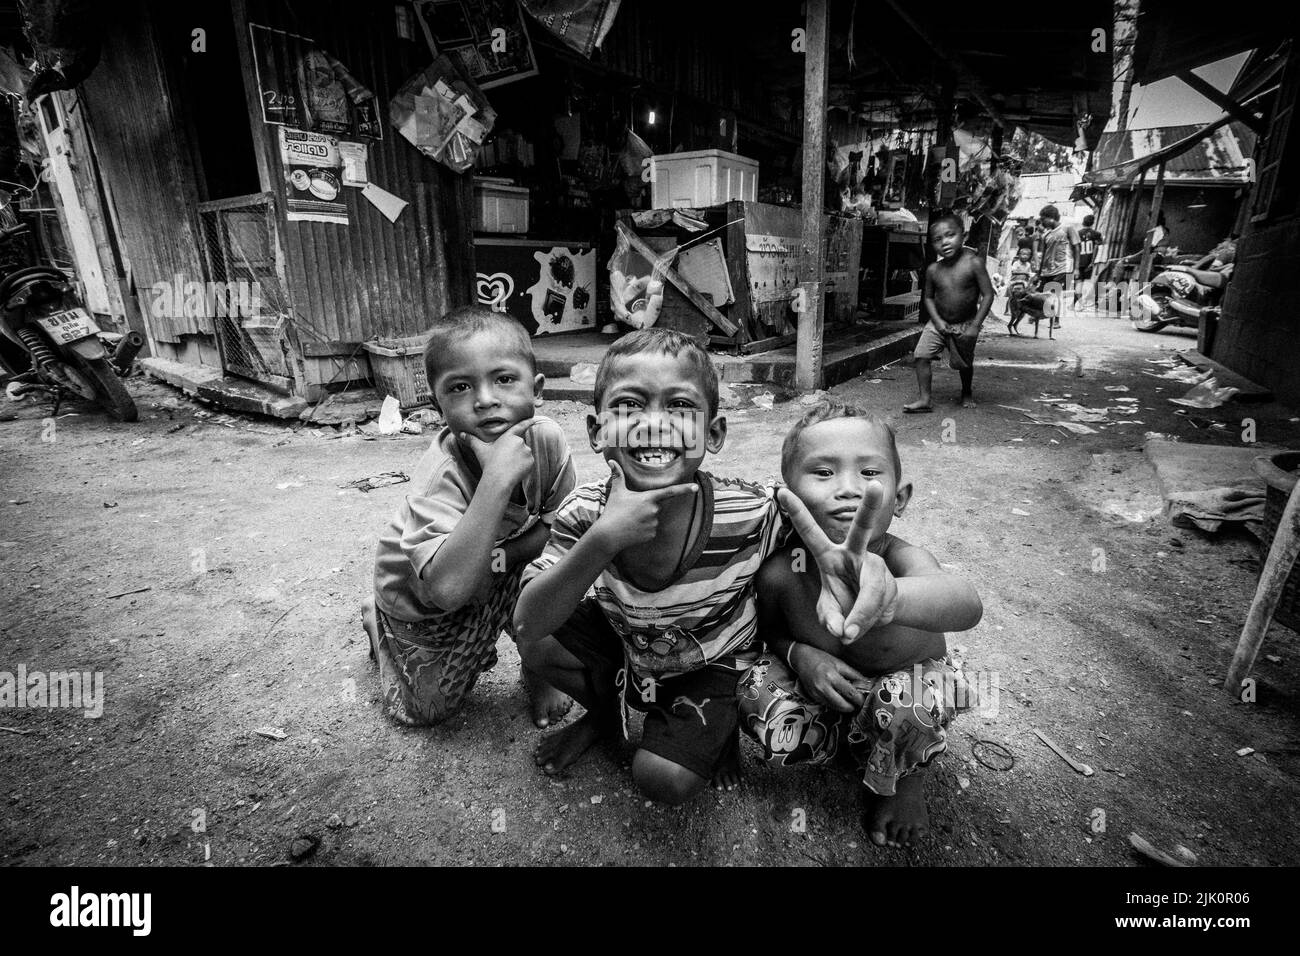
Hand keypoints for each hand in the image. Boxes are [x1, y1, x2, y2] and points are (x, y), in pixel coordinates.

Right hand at [461, 420, 533, 489]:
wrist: (499, 478)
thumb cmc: (489, 463)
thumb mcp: (480, 450)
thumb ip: (472, 440)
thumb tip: (461, 434)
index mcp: (508, 436)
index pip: (520, 427)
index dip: (527, 422)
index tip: (534, 419)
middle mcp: (519, 441)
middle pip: (519, 445)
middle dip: (514, 452)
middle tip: (505, 461)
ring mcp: (527, 451)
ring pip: (524, 454)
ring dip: (519, 459)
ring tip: (508, 466)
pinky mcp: (531, 461)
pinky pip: (528, 463)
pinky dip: (524, 466)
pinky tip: (515, 471)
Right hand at [594, 459, 696, 552]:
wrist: (608, 535)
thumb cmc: (612, 512)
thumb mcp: (616, 492)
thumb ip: (618, 475)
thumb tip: (611, 461)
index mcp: (648, 498)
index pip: (670, 492)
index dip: (684, 489)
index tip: (696, 487)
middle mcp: (654, 510)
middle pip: (658, 505)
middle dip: (648, 506)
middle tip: (632, 510)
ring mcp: (654, 523)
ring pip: (655, 518)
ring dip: (646, 518)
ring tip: (630, 520)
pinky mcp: (652, 535)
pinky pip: (652, 529)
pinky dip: (644, 529)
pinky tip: (633, 530)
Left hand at [777, 484, 898, 643]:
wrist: (876, 613)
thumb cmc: (846, 605)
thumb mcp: (830, 613)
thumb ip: (829, 619)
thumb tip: (840, 629)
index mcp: (829, 556)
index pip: (810, 532)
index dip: (797, 512)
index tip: (782, 491)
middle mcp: (853, 554)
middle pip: (863, 529)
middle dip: (870, 507)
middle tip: (876, 485)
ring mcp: (873, 565)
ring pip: (870, 590)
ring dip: (859, 616)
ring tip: (850, 633)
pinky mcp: (887, 580)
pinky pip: (876, 603)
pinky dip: (864, 622)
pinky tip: (858, 628)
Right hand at [789, 644, 868, 712]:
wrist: (801, 659)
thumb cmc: (822, 658)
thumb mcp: (839, 663)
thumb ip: (854, 674)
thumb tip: (867, 684)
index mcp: (831, 676)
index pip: (850, 693)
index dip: (859, 699)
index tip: (865, 700)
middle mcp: (823, 687)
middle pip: (842, 705)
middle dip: (852, 707)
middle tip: (858, 704)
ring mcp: (816, 693)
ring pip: (835, 707)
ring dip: (844, 707)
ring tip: (851, 703)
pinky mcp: (813, 697)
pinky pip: (827, 705)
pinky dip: (835, 704)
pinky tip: (839, 699)